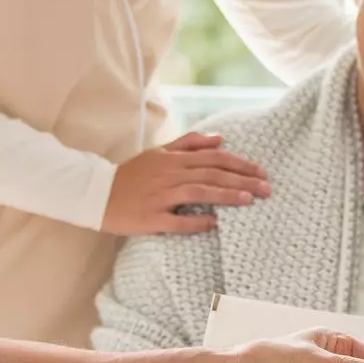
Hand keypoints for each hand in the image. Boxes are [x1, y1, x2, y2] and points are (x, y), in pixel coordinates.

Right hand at [102, 132, 271, 236]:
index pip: (214, 157)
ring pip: (199, 192)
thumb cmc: (132, 174)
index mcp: (173, 159)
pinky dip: (197, 221)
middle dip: (242, 180)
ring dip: (226, 195)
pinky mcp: (150, 218)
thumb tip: (220, 139)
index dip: (240, 164)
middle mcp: (169, 174)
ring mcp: (160, 196)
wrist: (97, 193)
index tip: (261, 172)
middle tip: (267, 189)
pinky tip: (215, 223)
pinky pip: (177, 220)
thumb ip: (190, 144)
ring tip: (248, 200)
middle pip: (212, 173)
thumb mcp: (159, 153)